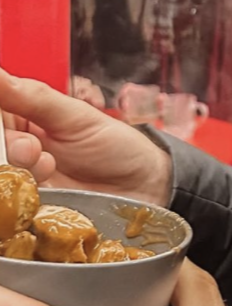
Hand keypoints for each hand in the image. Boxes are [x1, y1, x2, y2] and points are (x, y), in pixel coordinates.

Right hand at [0, 70, 170, 205]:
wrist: (143, 188)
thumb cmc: (114, 145)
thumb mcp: (74, 115)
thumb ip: (31, 96)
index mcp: (22, 118)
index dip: (0, 122)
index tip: (16, 126)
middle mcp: (14, 149)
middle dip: (8, 146)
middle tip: (31, 148)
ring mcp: (20, 180)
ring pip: (1, 174)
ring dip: (18, 170)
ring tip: (49, 167)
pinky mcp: (28, 209)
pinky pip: (10, 205)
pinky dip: (23, 197)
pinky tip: (48, 188)